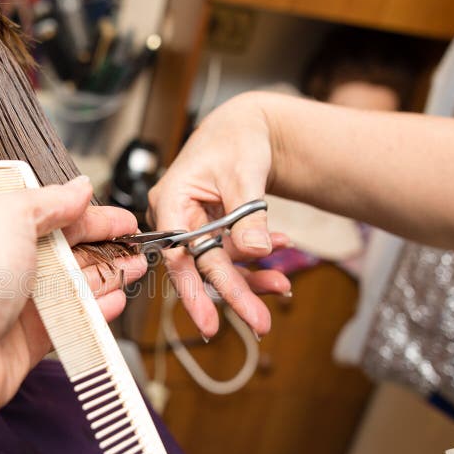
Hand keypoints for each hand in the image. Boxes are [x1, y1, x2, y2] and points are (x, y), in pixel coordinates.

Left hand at [0, 177, 145, 427]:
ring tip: (136, 269)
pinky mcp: (27, 340)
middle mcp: (2, 264)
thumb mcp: (6, 215)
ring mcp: (15, 304)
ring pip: (72, 287)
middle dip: (104, 246)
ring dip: (107, 276)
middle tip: (136, 245)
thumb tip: (77, 189)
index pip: (51, 214)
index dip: (90, 215)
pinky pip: (71, 321)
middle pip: (65, 251)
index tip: (122, 219)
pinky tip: (115, 302)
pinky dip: (96, 311)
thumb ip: (47, 200)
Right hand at [148, 93, 289, 337]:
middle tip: (260, 324)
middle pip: (200, 268)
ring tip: (283, 286)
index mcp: (170, 200)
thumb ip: (247, 214)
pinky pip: (230, 257)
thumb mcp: (245, 172)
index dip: (194, 291)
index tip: (211, 325)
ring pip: (217, 267)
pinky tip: (281, 257)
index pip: (180, 254)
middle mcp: (174, 219)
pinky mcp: (209, 233)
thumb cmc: (237, 139)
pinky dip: (256, 262)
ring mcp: (191, 228)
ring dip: (251, 279)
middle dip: (233, 294)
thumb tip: (256, 251)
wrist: (245, 128)